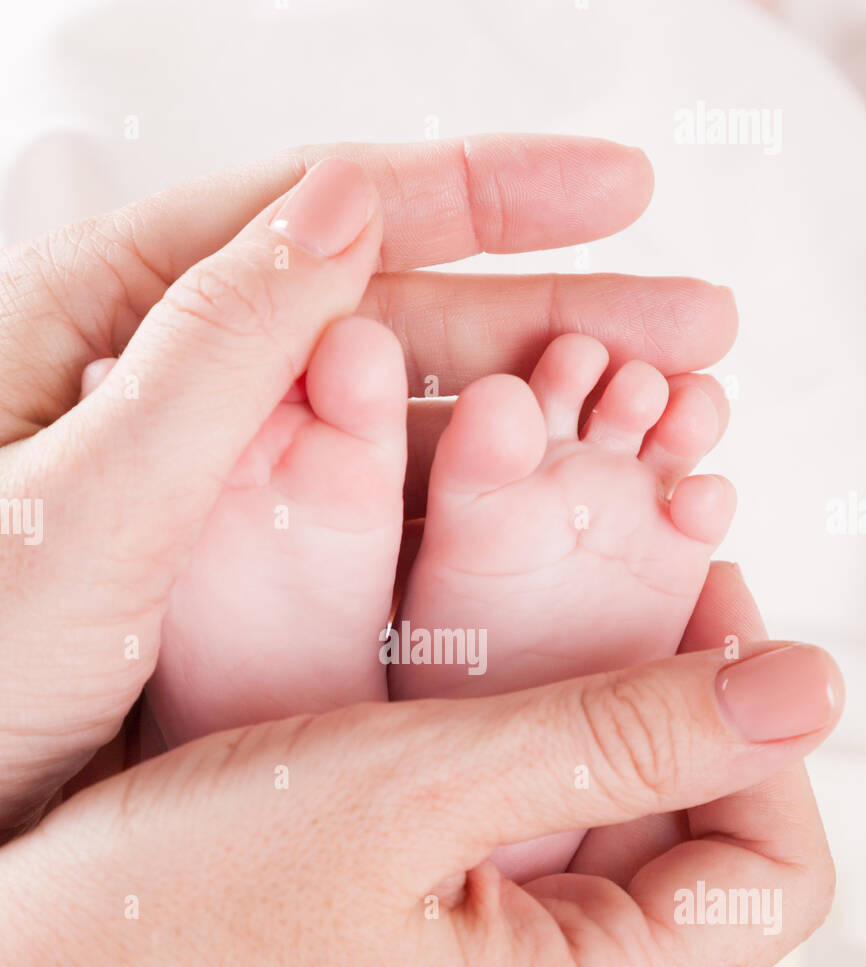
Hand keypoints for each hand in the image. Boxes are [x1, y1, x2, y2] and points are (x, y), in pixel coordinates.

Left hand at [0, 135, 735, 833]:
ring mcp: (231, 491)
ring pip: (408, 432)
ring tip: (669, 431)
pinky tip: (570, 522)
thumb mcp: (83, 498)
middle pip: (396, 323)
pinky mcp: (258, 583)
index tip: (617, 191)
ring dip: (543, 425)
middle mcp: (186, 393)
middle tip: (697, 329)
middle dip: (558, 320)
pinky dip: (485, 521)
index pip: (322, 217)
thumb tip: (343, 199)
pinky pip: (388, 532)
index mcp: (116, 323)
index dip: (483, 196)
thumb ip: (214, 354)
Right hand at [0, 565, 841, 966]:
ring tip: (515, 638)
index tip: (693, 592)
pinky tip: (449, 724)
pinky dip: (511, 804)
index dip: (753, 722)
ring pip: (601, 876)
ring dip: (579, 751)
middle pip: (687, 868)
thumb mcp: (413, 787)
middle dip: (661, 722)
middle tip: (595, 590)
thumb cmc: (180, 914)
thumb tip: (809, 688)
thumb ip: (621, 735)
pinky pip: (520, 902)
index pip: (771, 871)